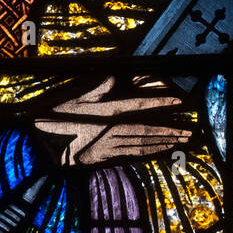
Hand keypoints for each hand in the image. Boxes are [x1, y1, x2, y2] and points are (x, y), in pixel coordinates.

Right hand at [33, 77, 191, 165]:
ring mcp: (110, 144)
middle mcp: (113, 128)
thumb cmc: (56, 118)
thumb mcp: (74, 98)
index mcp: (108, 112)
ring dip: (164, 142)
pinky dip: (150, 152)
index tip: (179, 100)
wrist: (42, 145)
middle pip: (148, 129)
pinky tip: (161, 151)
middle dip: (171, 130)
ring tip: (182, 140)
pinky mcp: (105, 156)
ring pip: (143, 142)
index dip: (161, 102)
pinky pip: (133, 154)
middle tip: (190, 131)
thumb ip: (96, 87)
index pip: (140, 105)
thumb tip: (113, 76)